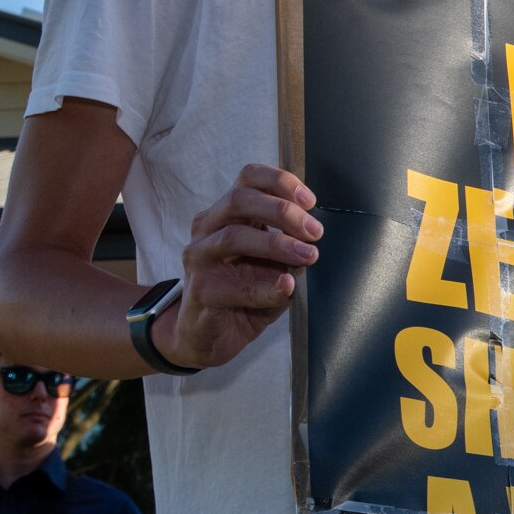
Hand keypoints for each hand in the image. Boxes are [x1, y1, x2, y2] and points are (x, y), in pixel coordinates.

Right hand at [161, 164, 321, 369]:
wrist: (209, 335)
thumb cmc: (244, 291)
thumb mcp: (272, 263)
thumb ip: (289, 245)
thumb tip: (312, 237)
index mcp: (226, 213)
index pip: (248, 178)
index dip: (280, 182)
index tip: (311, 201)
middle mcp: (207, 228)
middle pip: (239, 199)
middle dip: (283, 211)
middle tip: (315, 231)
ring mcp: (199, 258)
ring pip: (233, 237)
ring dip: (277, 245)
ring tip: (308, 255)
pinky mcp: (199, 290)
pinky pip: (235, 285)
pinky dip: (265, 286)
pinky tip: (287, 287)